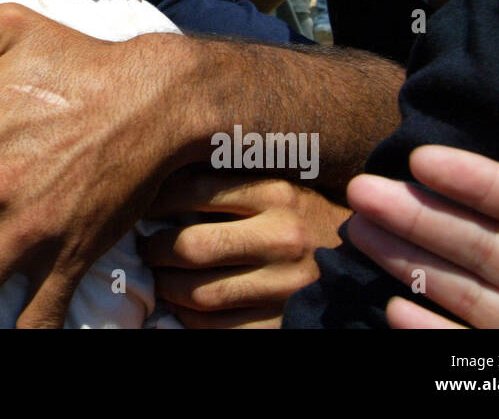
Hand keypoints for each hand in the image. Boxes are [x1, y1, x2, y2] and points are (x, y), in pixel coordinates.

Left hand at [139, 172, 349, 327]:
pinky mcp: (282, 322)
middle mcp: (285, 238)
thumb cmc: (298, 217)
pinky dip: (188, 318)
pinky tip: (182, 304)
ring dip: (166, 286)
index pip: (196, 190)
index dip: (157, 200)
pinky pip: (217, 328)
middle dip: (155, 249)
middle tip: (143, 245)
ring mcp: (286, 286)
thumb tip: (157, 170)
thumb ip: (228, 176)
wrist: (355, 264)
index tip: (142, 206)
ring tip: (158, 274)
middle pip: (192, 247)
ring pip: (199, 293)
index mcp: (277, 193)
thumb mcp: (273, 186)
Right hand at [344, 145, 498, 327]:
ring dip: (416, 266)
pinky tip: (396, 314)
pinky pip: (484, 362)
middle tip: (360, 190)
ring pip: (477, 296)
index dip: (483, 183)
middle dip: (424, 217)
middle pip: (493, 247)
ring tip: (361, 231)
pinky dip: (439, 341)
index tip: (421, 160)